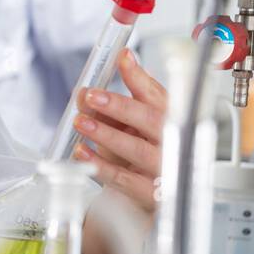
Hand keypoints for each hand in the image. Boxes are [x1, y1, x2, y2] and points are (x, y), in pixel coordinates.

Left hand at [72, 48, 166, 209]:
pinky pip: (124, 179)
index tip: (122, 59)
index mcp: (170, 119)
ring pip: (137, 149)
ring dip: (107, 134)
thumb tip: (86, 90)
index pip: (158, 94)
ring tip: (81, 122)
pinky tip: (82, 152)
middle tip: (91, 95)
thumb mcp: (129, 126)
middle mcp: (172, 141)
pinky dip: (100, 165)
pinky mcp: (149, 193)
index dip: (140, 76)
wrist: (149, 194)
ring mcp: (163, 168)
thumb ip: (111, 106)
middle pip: (151, 120)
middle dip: (120, 106)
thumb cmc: (142, 152)